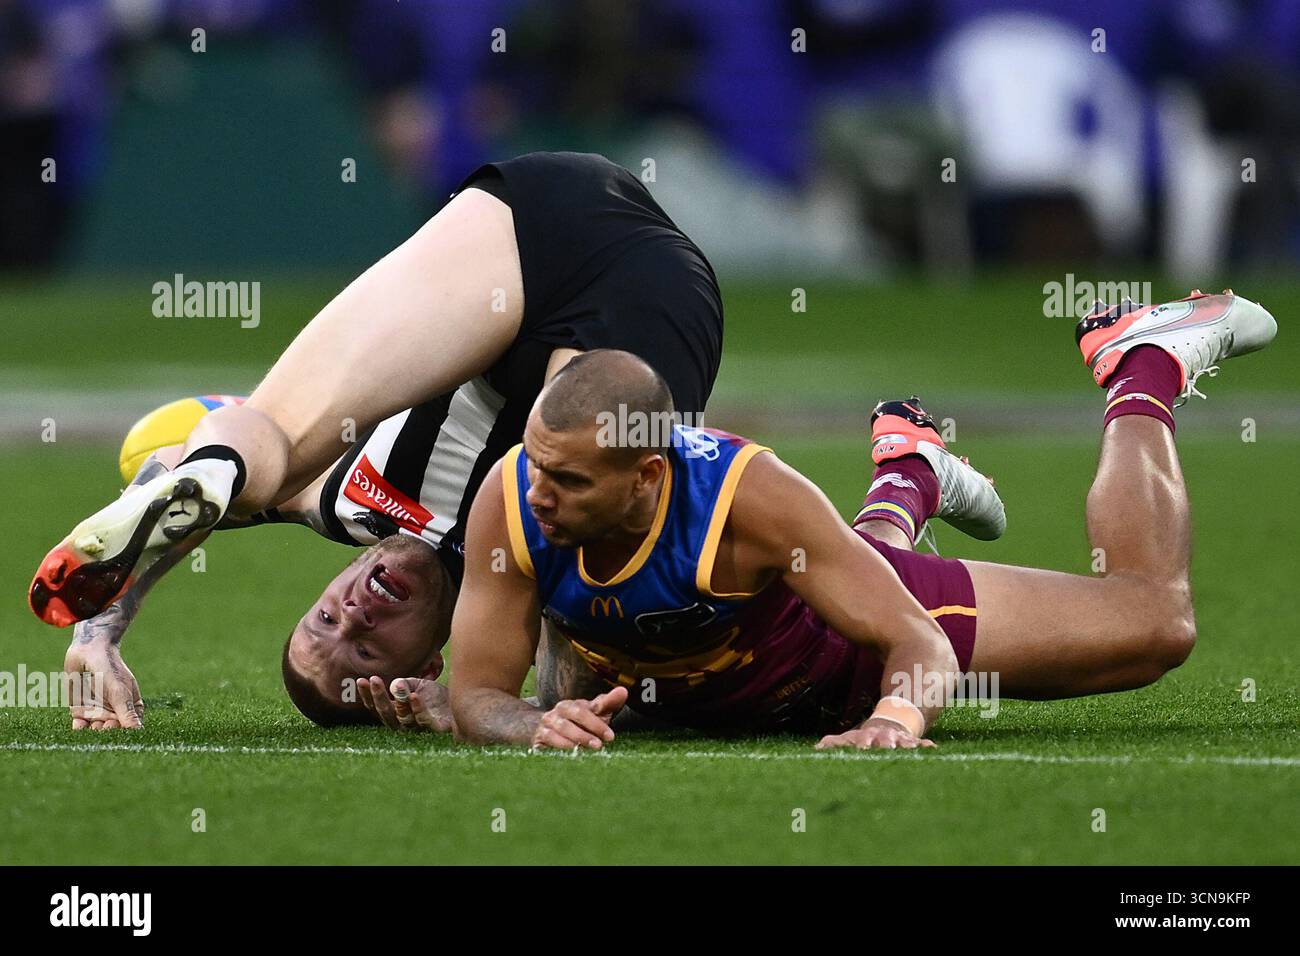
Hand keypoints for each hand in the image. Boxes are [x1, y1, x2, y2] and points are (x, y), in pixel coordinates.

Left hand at [64, 635, 142, 729]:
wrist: (89, 651)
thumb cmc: (110, 669)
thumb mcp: (120, 692)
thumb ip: (127, 714)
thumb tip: (139, 733)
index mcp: (131, 707)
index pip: (130, 727)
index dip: (126, 731)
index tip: (120, 728)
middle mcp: (115, 712)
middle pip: (112, 731)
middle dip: (109, 731)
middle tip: (107, 724)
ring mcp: (97, 712)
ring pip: (96, 731)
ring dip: (95, 732)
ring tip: (96, 724)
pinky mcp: (80, 710)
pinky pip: (80, 726)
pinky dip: (80, 729)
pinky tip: (81, 726)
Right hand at [358, 676, 452, 732]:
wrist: (465, 705)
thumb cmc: (438, 698)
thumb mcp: (419, 686)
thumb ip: (405, 685)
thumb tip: (394, 685)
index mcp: (398, 713)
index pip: (378, 707)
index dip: (368, 696)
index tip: (362, 681)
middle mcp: (406, 724)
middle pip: (387, 714)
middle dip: (378, 697)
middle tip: (373, 680)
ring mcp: (420, 728)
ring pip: (404, 718)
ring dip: (398, 701)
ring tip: (395, 684)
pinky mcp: (436, 729)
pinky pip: (424, 720)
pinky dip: (418, 708)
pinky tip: (414, 695)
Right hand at [530, 685, 627, 750]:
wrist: (546, 732)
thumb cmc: (577, 723)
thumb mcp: (593, 713)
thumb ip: (608, 703)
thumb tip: (623, 691)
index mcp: (570, 705)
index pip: (584, 711)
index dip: (597, 724)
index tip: (610, 736)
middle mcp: (556, 713)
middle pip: (570, 721)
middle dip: (585, 733)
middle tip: (599, 745)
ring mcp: (546, 727)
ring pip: (558, 732)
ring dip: (573, 741)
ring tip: (586, 751)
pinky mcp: (538, 740)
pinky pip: (547, 743)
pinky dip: (558, 748)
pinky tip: (569, 755)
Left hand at [814, 717, 935, 750]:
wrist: (890, 722)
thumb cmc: (866, 736)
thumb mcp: (850, 737)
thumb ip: (835, 743)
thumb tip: (817, 748)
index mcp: (867, 737)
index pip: (863, 741)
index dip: (862, 745)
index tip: (862, 750)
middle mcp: (883, 737)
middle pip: (885, 742)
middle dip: (885, 746)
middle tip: (886, 749)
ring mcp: (898, 739)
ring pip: (903, 742)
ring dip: (906, 746)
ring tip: (910, 750)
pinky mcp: (912, 742)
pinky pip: (920, 743)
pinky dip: (925, 746)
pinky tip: (932, 748)